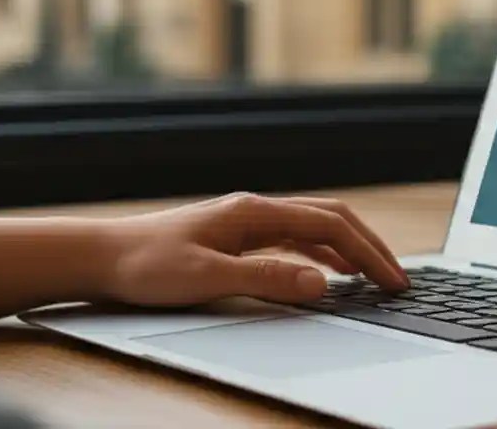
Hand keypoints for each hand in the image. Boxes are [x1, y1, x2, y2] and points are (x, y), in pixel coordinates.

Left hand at [0, 193, 408, 323]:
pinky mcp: (235, 239)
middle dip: (369, 248)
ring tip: (374, 278)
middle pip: (331, 220)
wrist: (100, 257)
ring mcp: (246, 223)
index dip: (369, 253)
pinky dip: (321, 257)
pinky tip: (327, 277)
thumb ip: (268, 279)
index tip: (393, 281)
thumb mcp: (209, 278)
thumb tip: (324, 284)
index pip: (331, 226)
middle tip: (397, 280)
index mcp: (255, 212)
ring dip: (349, 251)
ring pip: (314, 230)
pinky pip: (294, 242)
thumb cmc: (145, 265)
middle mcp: (255, 212)